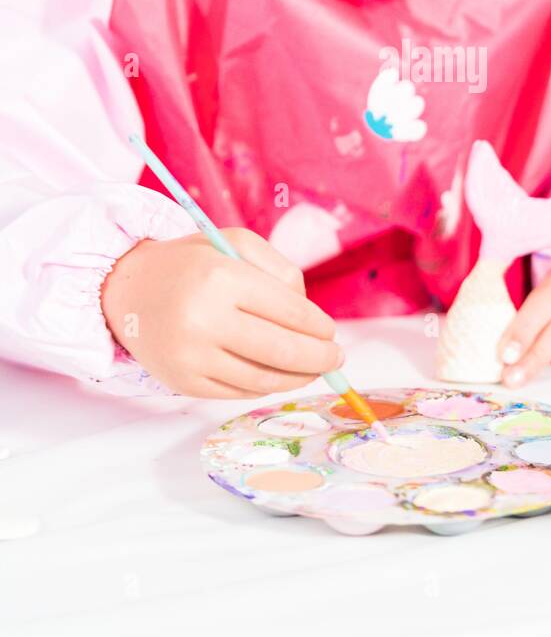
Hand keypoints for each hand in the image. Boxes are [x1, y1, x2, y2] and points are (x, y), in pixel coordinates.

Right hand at [101, 227, 341, 397]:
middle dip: (319, 358)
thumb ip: (281, 271)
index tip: (332, 333)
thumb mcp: (235, 245)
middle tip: (336, 358)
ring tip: (314, 372)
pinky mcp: (183, 381)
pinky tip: (277, 376)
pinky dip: (265, 386)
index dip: (319, 328)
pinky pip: (238, 392)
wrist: (128, 290)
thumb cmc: (192, 264)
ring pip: (263, 378)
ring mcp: (191, 356)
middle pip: (281, 351)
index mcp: (221, 278)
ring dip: (297, 378)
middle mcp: (204, 319)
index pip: (290, 312)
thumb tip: (313, 319)